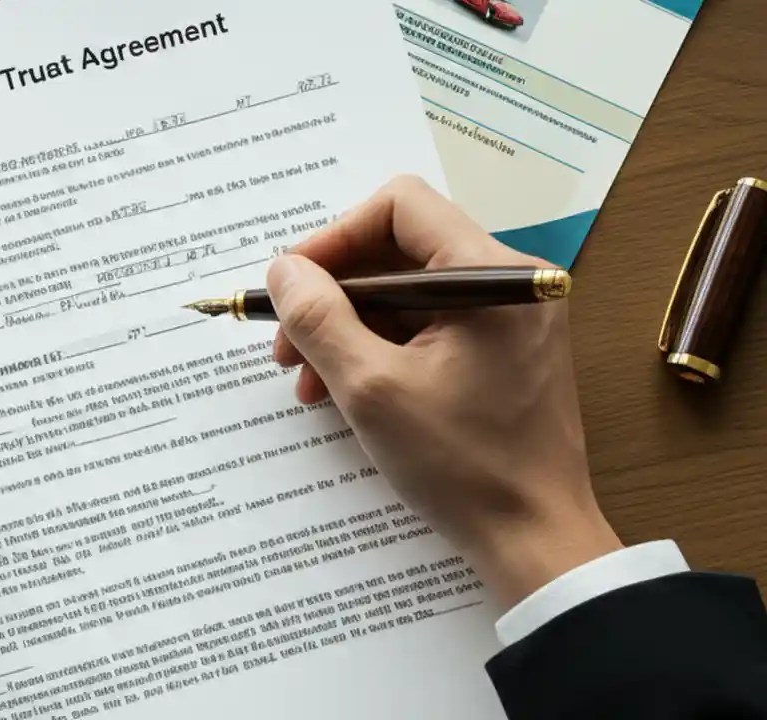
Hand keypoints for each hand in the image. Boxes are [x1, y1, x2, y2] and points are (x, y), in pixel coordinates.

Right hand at [265, 176, 621, 609]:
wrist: (535, 540)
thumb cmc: (463, 466)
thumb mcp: (371, 389)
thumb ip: (320, 319)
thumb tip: (283, 269)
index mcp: (492, 275)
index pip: (400, 206)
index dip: (334, 237)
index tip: (290, 285)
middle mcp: (507, 282)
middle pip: (398, 250)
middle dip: (332, 293)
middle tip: (285, 342)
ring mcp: (506, 317)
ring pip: (404, 293)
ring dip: (346, 327)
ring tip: (306, 380)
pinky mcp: (498, 351)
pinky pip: (424, 327)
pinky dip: (378, 350)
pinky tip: (341, 390)